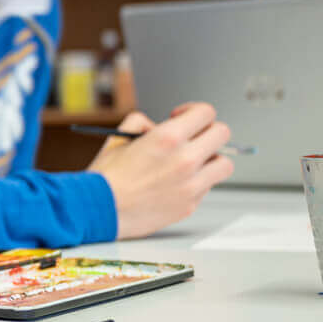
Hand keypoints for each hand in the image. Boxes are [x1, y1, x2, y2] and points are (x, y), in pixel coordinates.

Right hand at [87, 102, 233, 238]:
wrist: (98, 210)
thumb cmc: (105, 177)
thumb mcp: (118, 139)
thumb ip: (140, 123)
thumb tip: (155, 126)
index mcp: (168, 138)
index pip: (206, 112)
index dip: (194, 111)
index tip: (182, 117)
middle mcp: (185, 160)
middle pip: (222, 134)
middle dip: (207, 131)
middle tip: (193, 137)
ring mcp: (191, 184)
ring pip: (224, 164)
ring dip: (210, 159)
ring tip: (191, 162)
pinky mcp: (190, 204)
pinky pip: (207, 186)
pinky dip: (197, 181)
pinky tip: (176, 182)